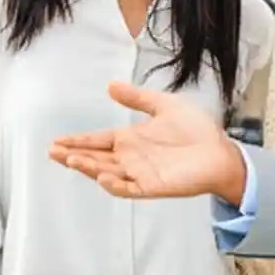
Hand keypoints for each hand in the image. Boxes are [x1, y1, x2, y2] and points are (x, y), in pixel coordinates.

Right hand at [48, 81, 247, 201]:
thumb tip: (111, 85)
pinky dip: (115, 185)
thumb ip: (137, 98)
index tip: (57, 141)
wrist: (221, 151)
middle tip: (53, 151)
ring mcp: (139, 174)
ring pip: (106, 173)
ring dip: (89, 168)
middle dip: (74, 155)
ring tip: (71, 160)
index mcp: (130, 140)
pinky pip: (129, 188)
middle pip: (95, 158)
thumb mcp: (164, 105)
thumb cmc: (196, 130)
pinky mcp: (152, 186)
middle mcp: (130, 158)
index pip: (97, 141)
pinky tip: (102, 177)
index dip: (77, 141)